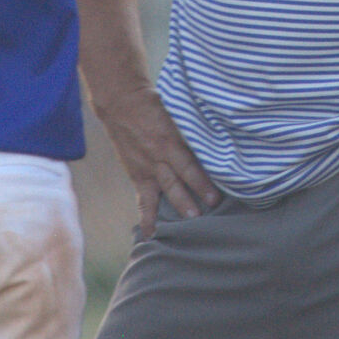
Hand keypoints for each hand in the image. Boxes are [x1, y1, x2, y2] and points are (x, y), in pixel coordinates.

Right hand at [91, 84, 219, 237]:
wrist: (120, 104)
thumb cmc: (153, 104)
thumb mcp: (174, 111)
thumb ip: (190, 128)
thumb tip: (217, 138)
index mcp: (168, 139)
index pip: (188, 164)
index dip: (202, 180)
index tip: (215, 195)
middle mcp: (158, 156)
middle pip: (178, 180)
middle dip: (192, 196)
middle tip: (207, 212)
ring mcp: (147, 167)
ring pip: (164, 190)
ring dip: (178, 205)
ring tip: (190, 222)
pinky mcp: (137, 175)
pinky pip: (142, 199)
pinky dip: (146, 217)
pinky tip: (150, 234)